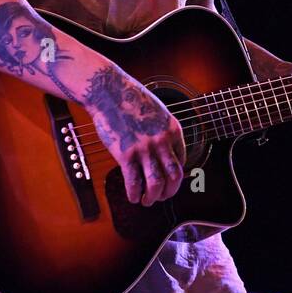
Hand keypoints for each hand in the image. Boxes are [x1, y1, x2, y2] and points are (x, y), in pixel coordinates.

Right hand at [83, 67, 186, 205]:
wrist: (109, 91)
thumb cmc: (129, 98)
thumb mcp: (157, 112)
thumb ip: (162, 130)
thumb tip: (162, 150)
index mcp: (172, 130)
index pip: (181, 161)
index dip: (175, 175)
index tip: (167, 180)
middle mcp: (162, 141)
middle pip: (174, 176)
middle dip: (169, 192)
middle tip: (161, 197)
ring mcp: (144, 149)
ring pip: (157, 183)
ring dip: (153, 197)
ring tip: (146, 201)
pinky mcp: (126, 154)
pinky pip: (134, 182)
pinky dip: (134, 194)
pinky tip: (132, 197)